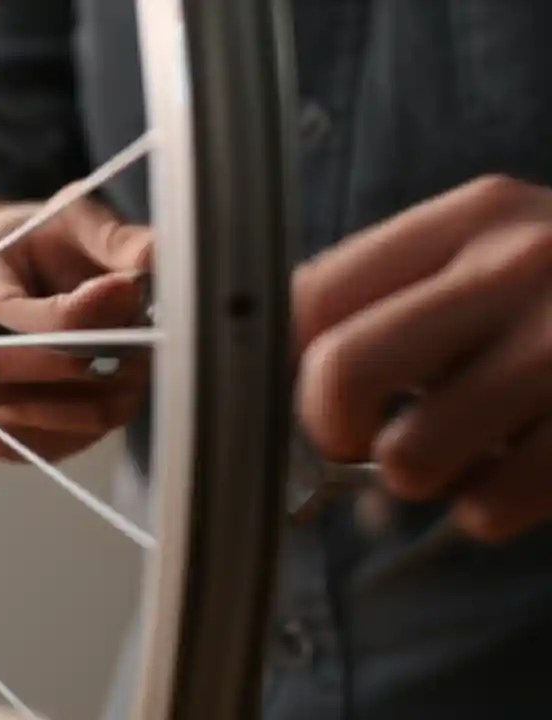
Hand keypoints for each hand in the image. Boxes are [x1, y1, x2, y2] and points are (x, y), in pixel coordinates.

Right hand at [0, 195, 152, 462]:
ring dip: (123, 379)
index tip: (131, 286)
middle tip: (141, 315)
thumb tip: (156, 257)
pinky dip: (105, 410)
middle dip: (120, 343)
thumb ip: (106, 234)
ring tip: (130, 344)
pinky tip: (108, 377)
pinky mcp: (1, 441)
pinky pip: (73, 439)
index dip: (99, 309)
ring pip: (82, 413)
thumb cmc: (17, 251)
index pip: (46, 323)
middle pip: (65, 370)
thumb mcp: (58, 218)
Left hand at [294, 176, 551, 541]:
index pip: (316, 293)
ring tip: (457, 449)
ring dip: (416, 474)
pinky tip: (518, 469)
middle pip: (341, 370)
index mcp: (473, 220)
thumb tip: (278, 361)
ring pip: (410, 456)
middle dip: (327, 425)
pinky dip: (487, 506)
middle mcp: (518, 272)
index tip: (291, 383)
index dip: (279, 357)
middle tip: (352, 435)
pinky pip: (490, 505)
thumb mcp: (498, 248)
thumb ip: (397, 288)